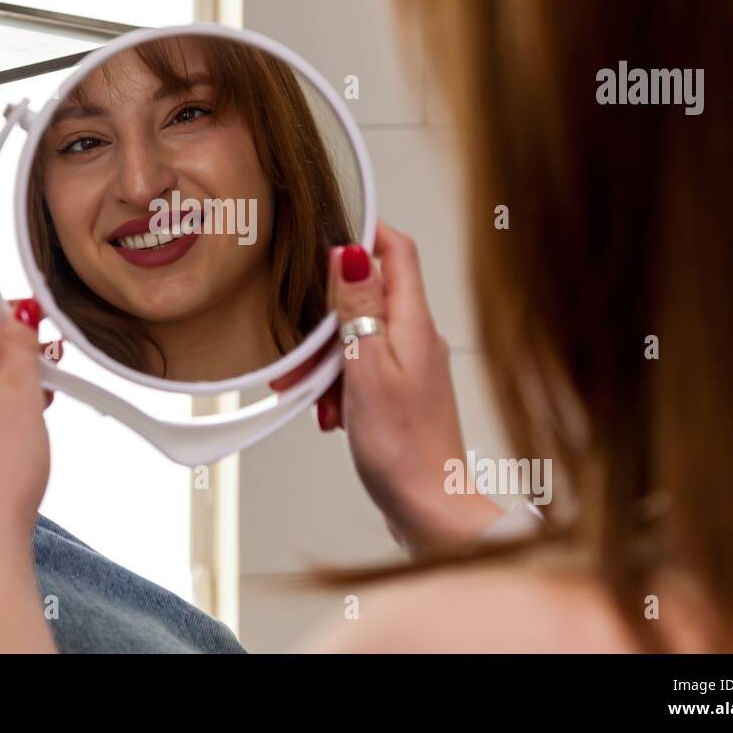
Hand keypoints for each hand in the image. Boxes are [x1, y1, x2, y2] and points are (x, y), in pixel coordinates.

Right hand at [273, 220, 500, 549]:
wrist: (430, 508)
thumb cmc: (403, 448)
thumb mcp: (366, 368)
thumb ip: (357, 308)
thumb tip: (351, 254)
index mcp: (414, 323)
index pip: (398, 250)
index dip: (367, 229)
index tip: (331, 224)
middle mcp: (419, 337)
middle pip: (370, 294)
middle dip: (329, 313)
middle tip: (302, 340)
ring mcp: (413, 365)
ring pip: (361, 335)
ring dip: (329, 356)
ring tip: (312, 390)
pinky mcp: (404, 392)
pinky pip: (364, 367)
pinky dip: (340, 381)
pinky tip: (329, 410)